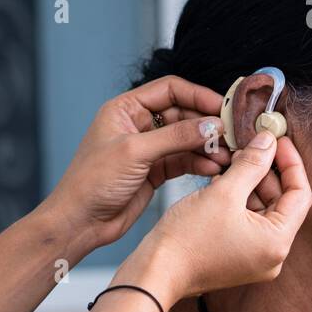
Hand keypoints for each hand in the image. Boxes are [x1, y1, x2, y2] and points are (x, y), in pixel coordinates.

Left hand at [37, 76, 233, 252]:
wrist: (80, 221)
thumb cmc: (92, 181)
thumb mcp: (134, 152)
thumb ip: (175, 137)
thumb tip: (211, 124)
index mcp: (126, 109)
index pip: (170, 89)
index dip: (198, 95)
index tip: (223, 107)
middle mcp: (138, 125)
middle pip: (183, 113)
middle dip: (207, 124)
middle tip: (232, 133)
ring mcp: (148, 148)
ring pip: (187, 139)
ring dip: (207, 145)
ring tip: (227, 154)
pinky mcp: (155, 171)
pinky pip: (184, 160)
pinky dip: (200, 162)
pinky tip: (214, 167)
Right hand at [117, 132, 311, 303]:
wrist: (156, 271)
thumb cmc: (187, 238)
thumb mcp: (223, 192)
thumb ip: (252, 164)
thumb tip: (269, 141)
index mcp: (277, 242)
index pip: (300, 194)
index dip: (291, 163)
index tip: (278, 140)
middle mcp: (272, 255)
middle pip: (282, 203)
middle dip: (267, 172)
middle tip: (252, 145)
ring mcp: (254, 259)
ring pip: (263, 211)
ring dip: (251, 184)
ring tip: (234, 161)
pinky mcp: (237, 258)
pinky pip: (247, 223)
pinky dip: (239, 202)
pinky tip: (223, 182)